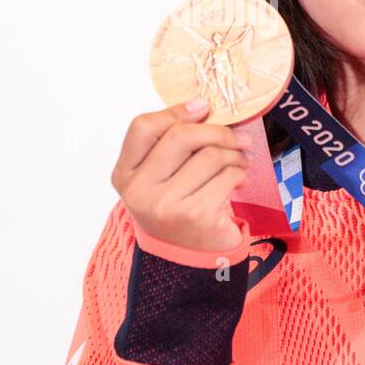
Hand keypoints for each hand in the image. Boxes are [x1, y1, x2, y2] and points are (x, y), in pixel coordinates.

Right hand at [110, 98, 251, 253]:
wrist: (187, 259)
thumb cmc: (175, 206)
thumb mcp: (159, 176)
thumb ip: (170, 143)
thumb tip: (202, 106)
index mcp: (125, 174)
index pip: (143, 127)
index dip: (176, 112)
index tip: (203, 108)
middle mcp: (140, 191)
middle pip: (181, 136)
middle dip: (216, 131)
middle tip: (236, 137)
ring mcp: (166, 205)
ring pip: (210, 156)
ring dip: (234, 155)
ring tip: (240, 162)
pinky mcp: (197, 216)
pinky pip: (227, 176)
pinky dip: (239, 174)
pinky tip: (238, 181)